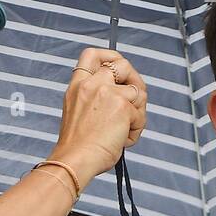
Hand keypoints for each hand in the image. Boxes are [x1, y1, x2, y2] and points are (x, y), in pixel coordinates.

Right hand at [49, 48, 147, 183]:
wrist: (75, 160)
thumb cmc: (77, 146)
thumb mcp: (79, 112)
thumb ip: (96, 98)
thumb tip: (125, 95)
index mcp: (78, 86)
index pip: (92, 55)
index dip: (110, 56)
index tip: (118, 68)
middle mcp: (92, 84)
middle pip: (123, 64)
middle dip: (135, 80)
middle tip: (135, 101)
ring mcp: (108, 93)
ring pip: (138, 91)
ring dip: (138, 112)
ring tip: (125, 130)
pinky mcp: (122, 106)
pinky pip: (140, 115)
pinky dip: (136, 129)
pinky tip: (123, 140)